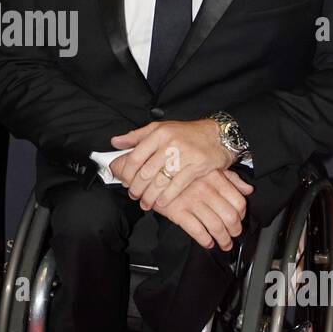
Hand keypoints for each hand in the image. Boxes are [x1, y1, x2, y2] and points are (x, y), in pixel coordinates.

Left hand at [109, 118, 232, 208]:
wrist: (218, 135)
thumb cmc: (186, 133)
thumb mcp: (160, 128)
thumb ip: (136, 136)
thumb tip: (115, 142)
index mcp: (158, 133)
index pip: (136, 157)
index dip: (128, 173)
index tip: (125, 182)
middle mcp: (170, 143)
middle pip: (146, 172)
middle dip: (137, 188)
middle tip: (134, 196)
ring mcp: (184, 155)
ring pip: (160, 181)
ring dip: (150, 196)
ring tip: (145, 203)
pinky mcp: (197, 165)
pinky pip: (177, 185)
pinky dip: (167, 196)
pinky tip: (161, 203)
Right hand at [151, 168, 253, 250]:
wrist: (152, 171)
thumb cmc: (181, 170)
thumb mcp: (209, 168)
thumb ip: (231, 178)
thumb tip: (248, 189)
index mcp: (215, 178)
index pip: (238, 201)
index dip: (242, 215)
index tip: (239, 221)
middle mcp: (206, 190)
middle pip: (230, 217)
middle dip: (234, 231)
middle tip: (234, 236)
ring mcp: (191, 201)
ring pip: (215, 226)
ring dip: (223, 240)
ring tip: (224, 244)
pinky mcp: (177, 211)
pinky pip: (196, 231)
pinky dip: (205, 240)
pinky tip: (208, 243)